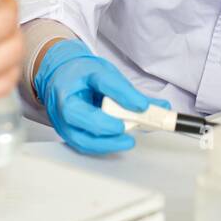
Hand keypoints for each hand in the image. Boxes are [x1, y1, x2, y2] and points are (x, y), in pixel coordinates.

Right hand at [34, 39, 169, 154]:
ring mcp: (61, 119)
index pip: (101, 81)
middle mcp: (62, 99)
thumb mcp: (106, 74)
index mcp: (76, 75)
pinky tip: (117, 143)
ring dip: (106, 142)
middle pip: (77, 114)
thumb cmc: (83, 76)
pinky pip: (83, 144)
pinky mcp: (66, 133)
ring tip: (128, 141)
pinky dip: (102, 146)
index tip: (142, 104)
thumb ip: (130, 92)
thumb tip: (158, 107)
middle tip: (126, 128)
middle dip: (104, 124)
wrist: (61, 78)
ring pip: (79, 137)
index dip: (123, 94)